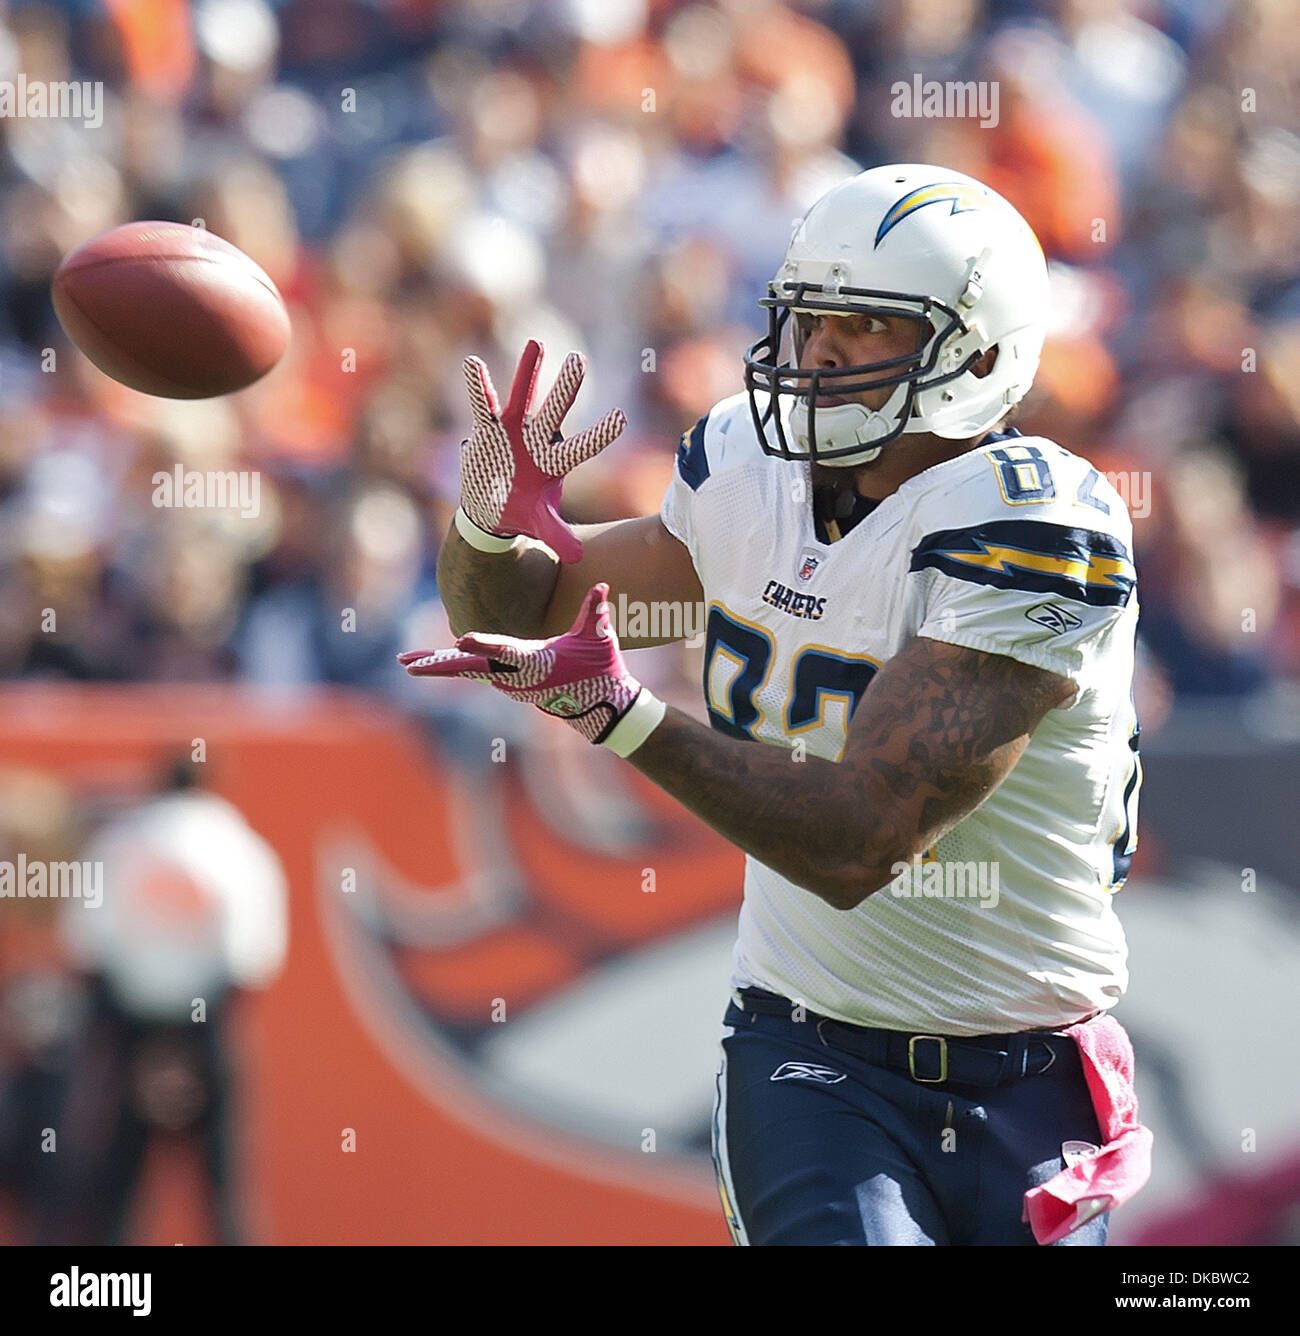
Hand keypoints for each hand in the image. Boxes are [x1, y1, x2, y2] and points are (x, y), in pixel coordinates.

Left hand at [400, 583, 653, 746]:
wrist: (601, 706)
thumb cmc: (601, 669)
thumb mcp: (599, 639)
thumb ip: (595, 611)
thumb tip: (602, 585)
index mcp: (538, 662)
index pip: (506, 651)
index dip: (484, 644)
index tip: (461, 638)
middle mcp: (517, 676)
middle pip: (471, 668)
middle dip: (438, 665)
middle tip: (406, 662)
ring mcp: (511, 684)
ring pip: (468, 671)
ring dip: (438, 665)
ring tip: (408, 660)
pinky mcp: (508, 685)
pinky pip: (474, 674)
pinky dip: (452, 667)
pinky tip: (431, 662)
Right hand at [458, 339, 625, 562]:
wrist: (492, 507)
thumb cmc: (523, 511)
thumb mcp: (541, 524)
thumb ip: (558, 536)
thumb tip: (578, 559)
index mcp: (555, 461)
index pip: (581, 446)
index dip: (599, 434)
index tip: (621, 418)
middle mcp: (537, 439)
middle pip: (554, 412)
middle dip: (566, 388)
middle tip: (579, 361)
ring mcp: (513, 430)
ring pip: (521, 397)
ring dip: (527, 372)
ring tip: (536, 343)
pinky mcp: (488, 430)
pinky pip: (482, 405)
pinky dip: (478, 387)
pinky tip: (473, 364)